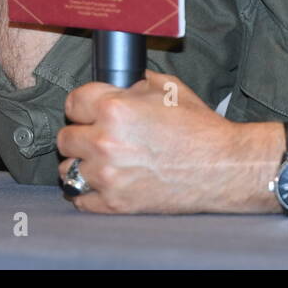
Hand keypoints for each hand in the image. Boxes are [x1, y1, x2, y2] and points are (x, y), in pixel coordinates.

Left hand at [56, 70, 281, 213]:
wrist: (222, 167)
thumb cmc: (198, 127)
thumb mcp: (168, 88)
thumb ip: (134, 84)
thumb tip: (118, 86)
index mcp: (114, 109)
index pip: (72, 103)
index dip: (83, 106)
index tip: (89, 112)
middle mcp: (104, 142)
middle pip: (65, 138)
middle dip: (80, 135)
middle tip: (97, 137)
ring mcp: (107, 176)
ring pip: (67, 169)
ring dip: (82, 164)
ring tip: (102, 161)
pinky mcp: (115, 204)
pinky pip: (80, 199)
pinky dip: (87, 192)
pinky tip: (102, 183)